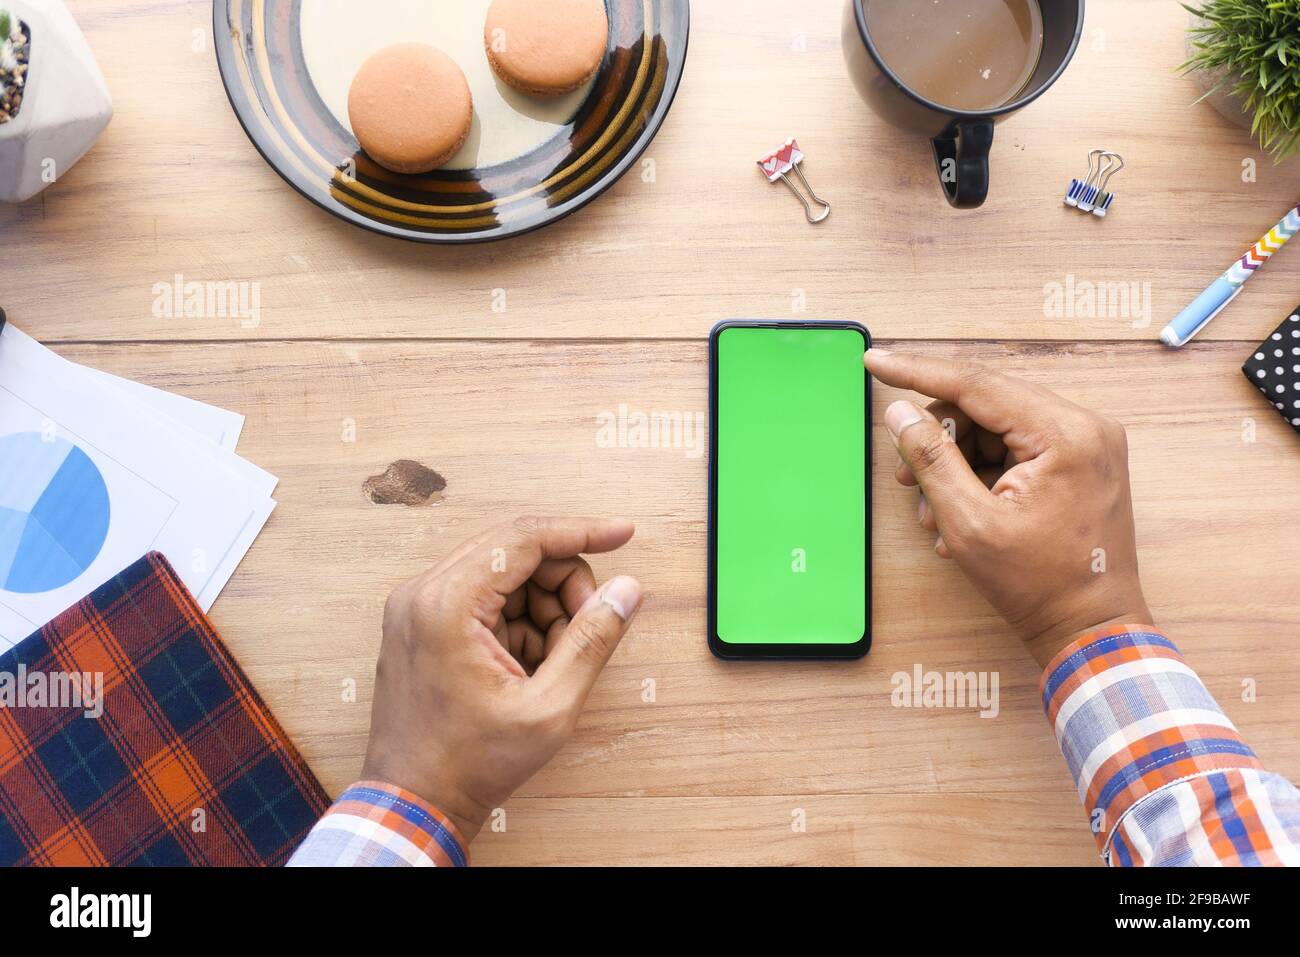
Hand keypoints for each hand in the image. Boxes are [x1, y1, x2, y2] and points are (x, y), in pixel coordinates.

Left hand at [361, 516, 641, 842]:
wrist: (413, 803)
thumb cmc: (469, 763)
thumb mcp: (548, 708)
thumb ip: (592, 641)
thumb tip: (626, 590)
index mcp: (447, 605)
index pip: (524, 539)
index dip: (582, 532)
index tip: (623, 532)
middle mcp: (424, 593)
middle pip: (516, 552)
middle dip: (565, 585)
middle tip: (589, 629)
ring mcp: (418, 607)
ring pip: (504, 575)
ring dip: (544, 607)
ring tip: (552, 663)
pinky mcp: (422, 623)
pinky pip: (486, 599)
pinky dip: (520, 623)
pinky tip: (529, 667)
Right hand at [864, 351, 1151, 667]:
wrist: (1091, 629)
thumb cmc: (1039, 585)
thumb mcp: (969, 523)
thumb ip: (931, 459)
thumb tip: (899, 413)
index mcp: (1065, 434)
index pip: (976, 384)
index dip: (917, 372)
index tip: (876, 362)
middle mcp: (1084, 427)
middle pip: (985, 404)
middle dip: (938, 437)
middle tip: (906, 476)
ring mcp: (1086, 444)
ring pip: (996, 426)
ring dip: (957, 461)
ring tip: (935, 512)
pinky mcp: (1081, 462)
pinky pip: (1016, 448)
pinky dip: (981, 473)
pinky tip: (961, 513)